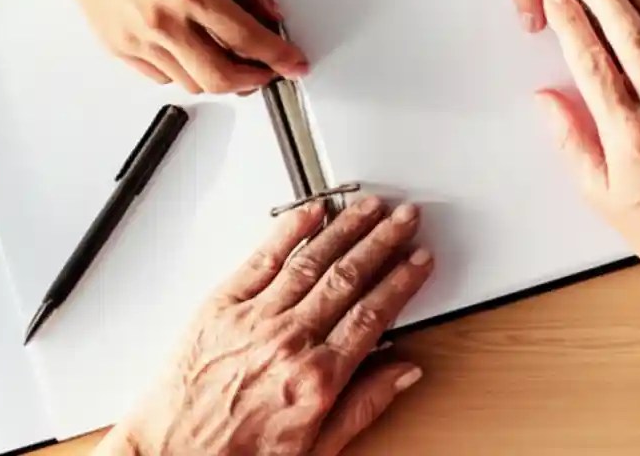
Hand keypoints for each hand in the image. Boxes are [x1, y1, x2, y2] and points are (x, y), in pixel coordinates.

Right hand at [32, 0, 308, 93]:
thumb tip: (267, 5)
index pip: (248, 39)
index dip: (279, 56)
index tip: (294, 63)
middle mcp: (162, 22)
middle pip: (221, 77)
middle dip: (253, 80)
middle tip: (266, 71)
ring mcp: (136, 39)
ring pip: (190, 83)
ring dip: (218, 78)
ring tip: (231, 60)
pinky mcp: (116, 45)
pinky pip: (159, 76)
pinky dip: (183, 72)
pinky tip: (191, 52)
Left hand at [100, 196, 433, 455]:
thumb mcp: (315, 449)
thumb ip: (364, 405)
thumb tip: (403, 372)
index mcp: (317, 378)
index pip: (373, 314)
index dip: (401, 281)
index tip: (418, 260)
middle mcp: (288, 342)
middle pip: (348, 277)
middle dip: (383, 242)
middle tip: (405, 218)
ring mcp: (254, 319)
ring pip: (312, 261)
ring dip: (346, 228)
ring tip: (370, 208)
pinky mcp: (220, 306)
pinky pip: (261, 259)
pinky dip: (289, 231)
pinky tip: (310, 213)